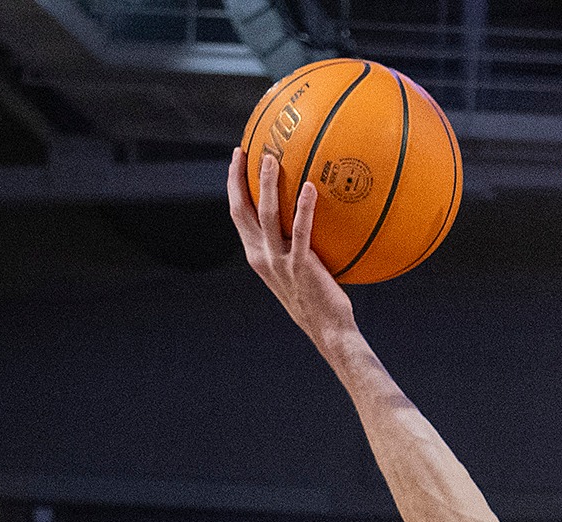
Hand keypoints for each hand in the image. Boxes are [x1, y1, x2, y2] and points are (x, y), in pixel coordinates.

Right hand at [227, 148, 358, 353]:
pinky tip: (311, 188)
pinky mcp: (301, 266)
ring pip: (267, 215)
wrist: (328, 330)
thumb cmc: (319, 299)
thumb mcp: (299, 269)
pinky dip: (304, 208)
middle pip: (242, 210)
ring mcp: (279, 261)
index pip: (238, 214)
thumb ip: (296, 244)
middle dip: (239, 179)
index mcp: (257, 255)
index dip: (234, 186)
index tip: (237, 160)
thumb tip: (311, 214)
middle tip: (245, 150)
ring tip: (272, 158)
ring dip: (268, 185)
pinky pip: (302, 231)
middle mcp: (262, 256)